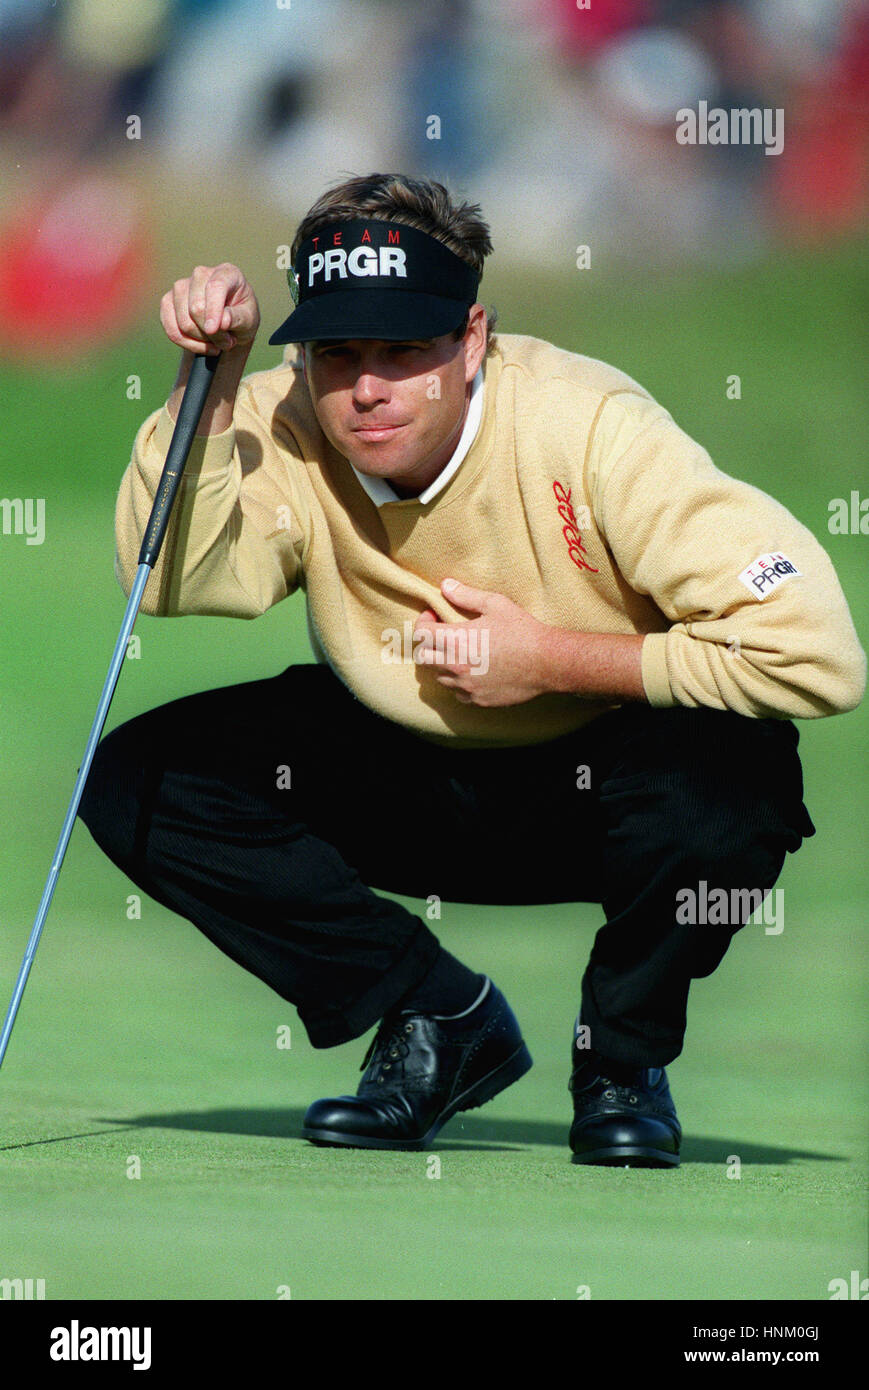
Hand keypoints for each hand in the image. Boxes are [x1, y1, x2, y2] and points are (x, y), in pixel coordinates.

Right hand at [160, 263, 259, 355]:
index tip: (213, 330)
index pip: (215, 287)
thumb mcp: (249, 320)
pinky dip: (188, 344)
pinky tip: (202, 345)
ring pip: (184, 323)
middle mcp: (201, 274)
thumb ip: (238, 318)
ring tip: (217, 342)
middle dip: (212, 334)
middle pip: (196, 308)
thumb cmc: (242, 317)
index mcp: (226, 273)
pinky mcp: (167, 302)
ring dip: (202, 341)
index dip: (213, 310)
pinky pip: (172, 331)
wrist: (229, 324)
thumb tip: (222, 321)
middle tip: (227, 342)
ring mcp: (181, 286)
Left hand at [413, 578, 551, 706]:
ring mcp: (466, 685)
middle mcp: (456, 665)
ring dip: (443, 664)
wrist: (547, 662)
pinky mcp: (478, 699)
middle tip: (443, 635)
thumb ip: (466, 595)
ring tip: (460, 653)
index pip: (420, 634)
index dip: (423, 622)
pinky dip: (459, 682)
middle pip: (423, 658)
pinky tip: (473, 671)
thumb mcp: (496, 604)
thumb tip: (445, 585)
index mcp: (457, 640)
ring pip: (439, 677)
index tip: (434, 616)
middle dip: (428, 645)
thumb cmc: (522, 630)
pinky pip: (457, 693)